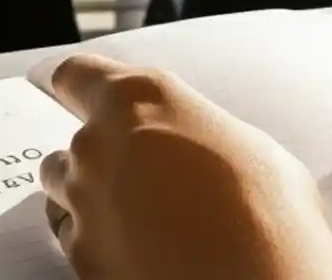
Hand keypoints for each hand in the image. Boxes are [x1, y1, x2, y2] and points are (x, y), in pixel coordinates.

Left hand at [40, 55, 331, 278]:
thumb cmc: (269, 210)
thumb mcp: (248, 144)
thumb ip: (199, 133)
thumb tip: (200, 146)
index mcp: (140, 98)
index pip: (75, 75)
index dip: (83, 91)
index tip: (91, 100)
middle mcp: (99, 143)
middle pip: (74, 140)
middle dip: (103, 156)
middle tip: (148, 177)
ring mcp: (82, 202)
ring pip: (63, 189)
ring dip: (90, 195)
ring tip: (139, 214)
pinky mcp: (80, 256)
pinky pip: (71, 237)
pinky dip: (95, 239)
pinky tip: (138, 247)